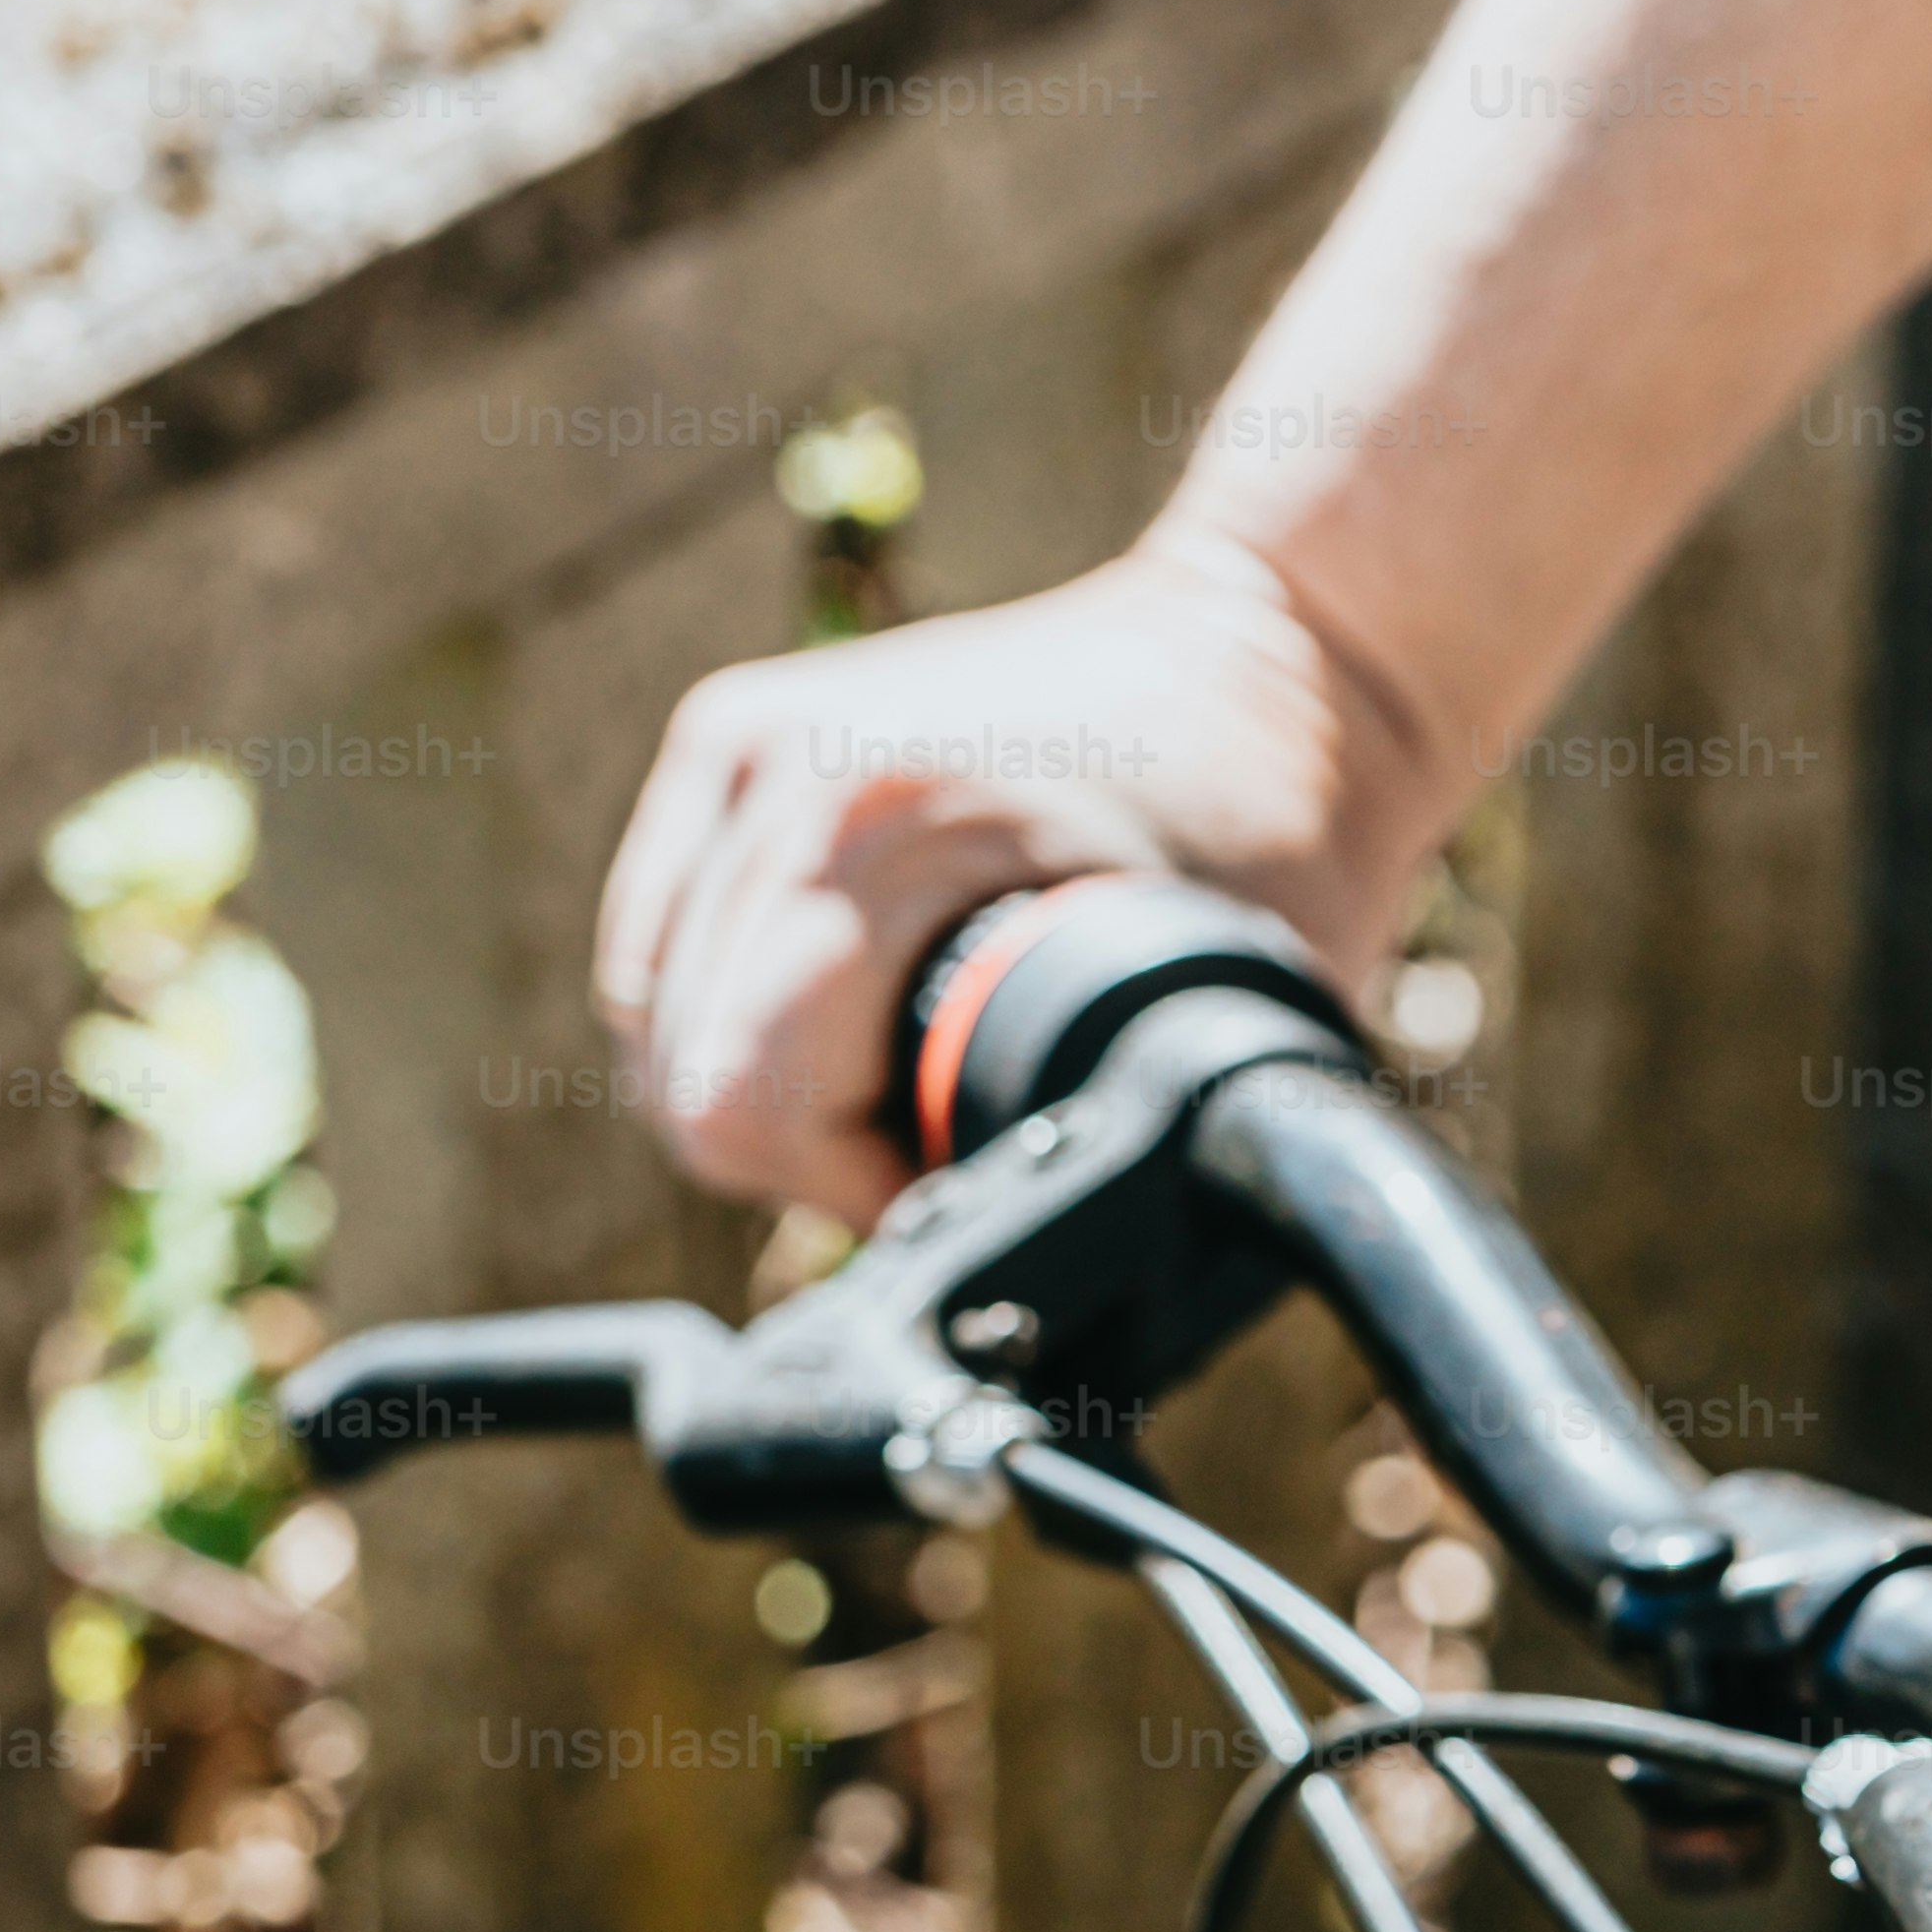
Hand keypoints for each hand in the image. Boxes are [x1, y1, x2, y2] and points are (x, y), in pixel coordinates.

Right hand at [587, 532, 1444, 1223]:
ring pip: (655, 1016)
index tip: (966, 1180)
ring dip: (766, 1082)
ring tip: (913, 1070)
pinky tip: (855, 1017)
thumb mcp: (1220, 1006)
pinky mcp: (729, 736)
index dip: (851, 1194)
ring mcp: (735, 742)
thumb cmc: (1273, 819)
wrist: (1275, 642)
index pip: (738, 1104)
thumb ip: (1111, 1145)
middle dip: (810, 1149)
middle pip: (681, 1075)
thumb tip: (1045, 1289)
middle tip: (951, 1135)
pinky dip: (739, 1008)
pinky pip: (667, 940)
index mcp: (863, 828)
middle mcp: (767, 768)